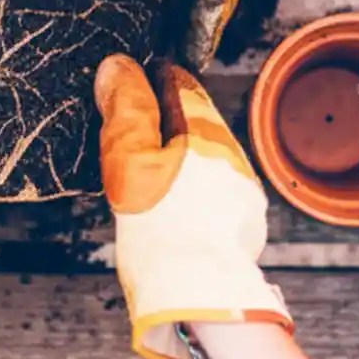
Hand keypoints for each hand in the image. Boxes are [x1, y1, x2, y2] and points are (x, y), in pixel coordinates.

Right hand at [94, 55, 289, 358]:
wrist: (197, 293)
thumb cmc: (159, 227)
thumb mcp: (128, 159)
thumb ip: (125, 109)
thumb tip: (117, 66)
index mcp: (204, 129)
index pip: (180, 82)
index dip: (151, 78)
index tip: (129, 82)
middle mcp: (230, 152)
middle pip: (194, 119)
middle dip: (165, 118)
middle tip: (130, 128)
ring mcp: (240, 188)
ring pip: (204, 155)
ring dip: (179, 154)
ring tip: (146, 170)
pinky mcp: (241, 220)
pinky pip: (213, 189)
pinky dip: (192, 187)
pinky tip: (170, 205)